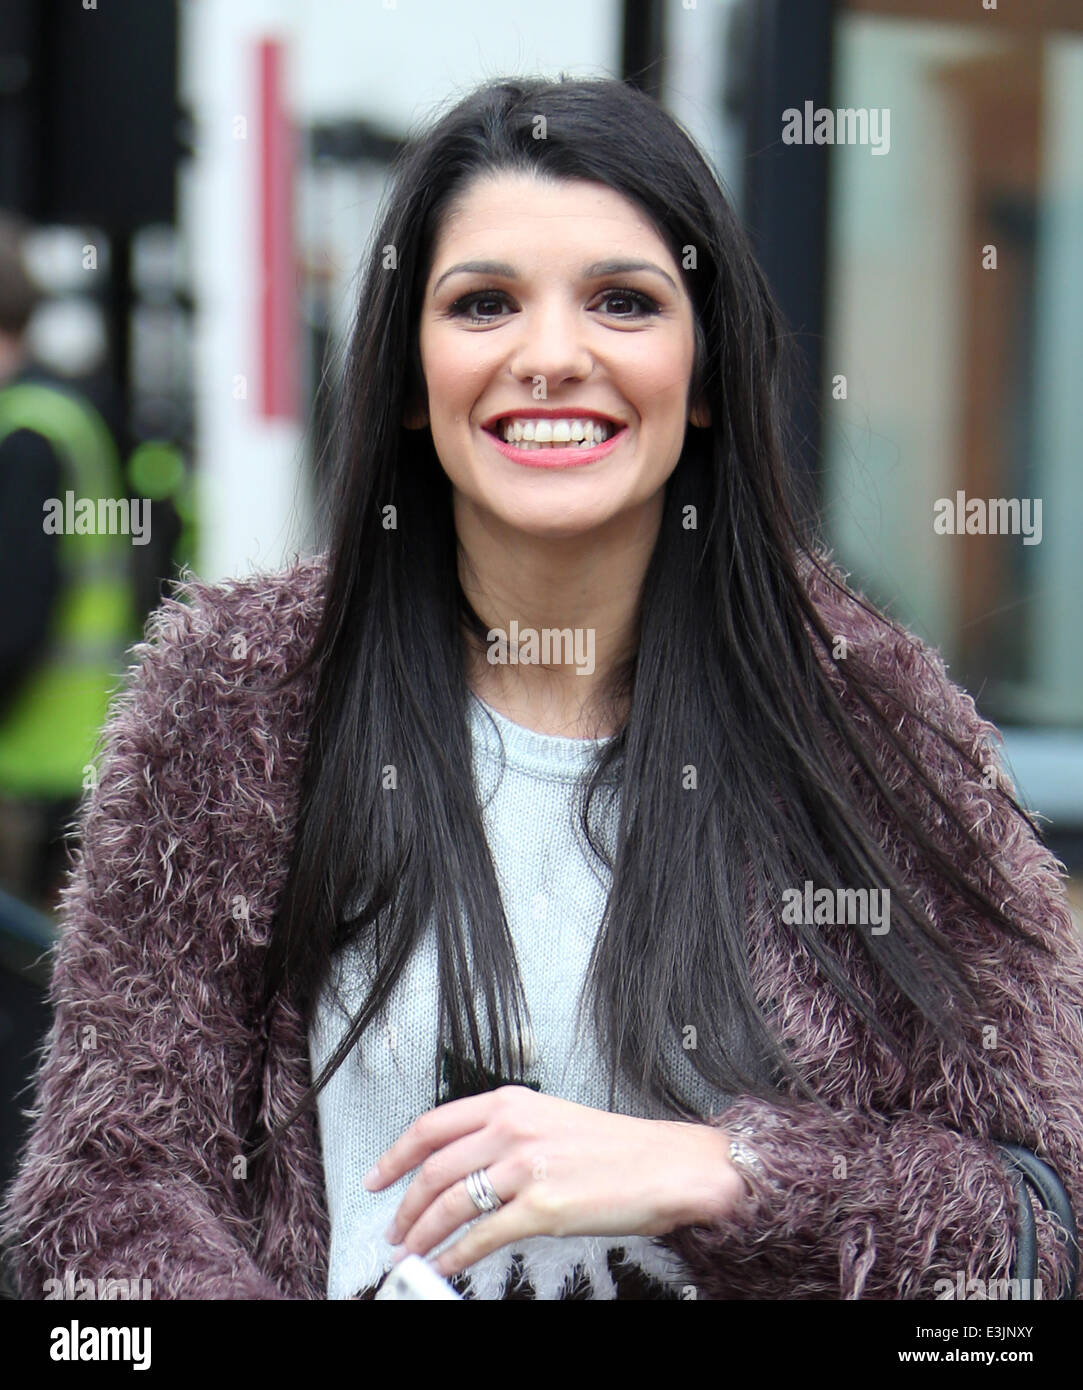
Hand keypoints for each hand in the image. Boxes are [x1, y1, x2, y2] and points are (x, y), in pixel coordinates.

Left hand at [362, 1084, 747, 1279]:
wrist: (669, 1166)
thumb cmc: (618, 1148)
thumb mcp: (552, 1120)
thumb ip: (506, 1133)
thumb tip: (464, 1163)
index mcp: (512, 1102)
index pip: (432, 1125)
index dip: (395, 1155)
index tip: (377, 1177)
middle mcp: (513, 1128)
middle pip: (433, 1168)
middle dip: (405, 1205)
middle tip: (393, 1228)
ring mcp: (525, 1167)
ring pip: (450, 1204)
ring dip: (422, 1234)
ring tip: (412, 1252)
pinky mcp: (541, 1207)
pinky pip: (481, 1237)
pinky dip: (454, 1256)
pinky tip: (446, 1266)